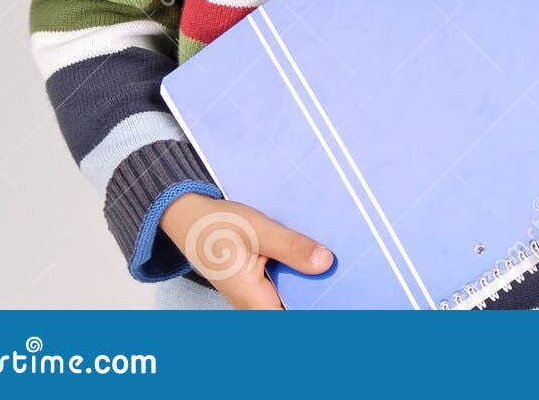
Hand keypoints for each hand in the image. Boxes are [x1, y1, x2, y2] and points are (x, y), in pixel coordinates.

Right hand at [160, 192, 332, 308]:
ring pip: (291, 298)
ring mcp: (255, 294)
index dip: (318, 311)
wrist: (187, 218)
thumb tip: (326, 262)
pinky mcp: (257, 284)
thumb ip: (291, 247)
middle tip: (351, 278)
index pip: (291, 319)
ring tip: (340, 268)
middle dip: (321, 296)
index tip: (346, 298)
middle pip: (295, 310)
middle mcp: (253, 303)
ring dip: (312, 285)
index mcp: (251, 297)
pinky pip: (284, 287)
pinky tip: (318, 260)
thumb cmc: (216, 225)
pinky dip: (301, 276)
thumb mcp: (258, 229)